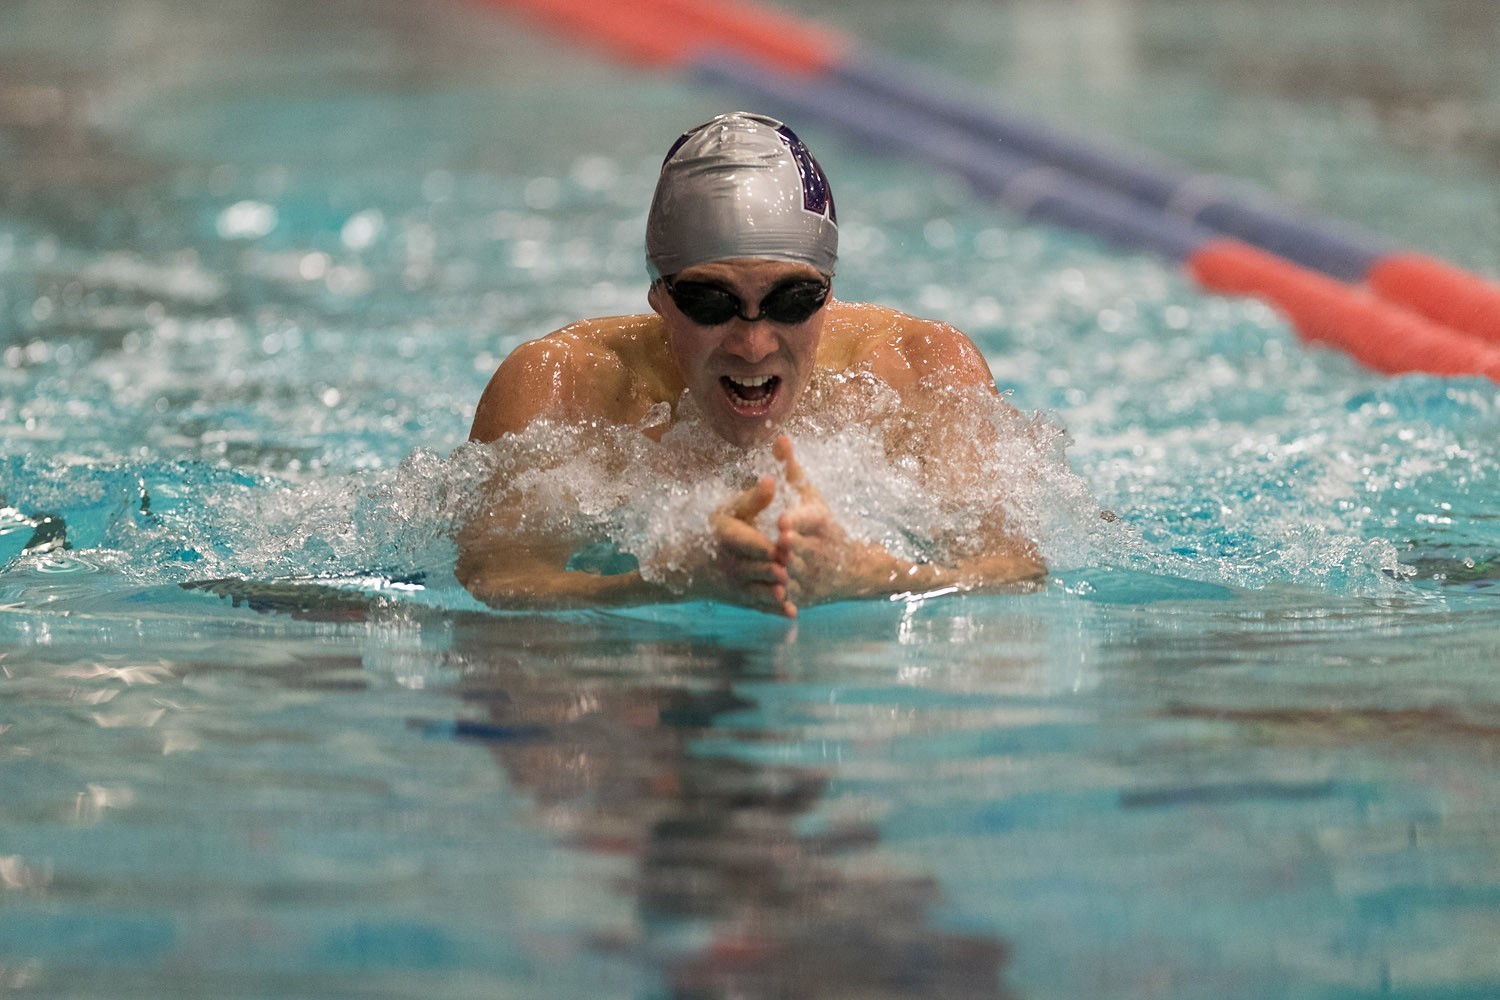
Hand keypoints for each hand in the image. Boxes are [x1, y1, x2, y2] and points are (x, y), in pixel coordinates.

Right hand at [705, 473, 795, 617]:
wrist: (690, 567)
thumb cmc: (717, 531)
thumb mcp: (731, 512)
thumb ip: (755, 500)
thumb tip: (771, 479)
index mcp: (729, 538)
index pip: (745, 542)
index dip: (761, 544)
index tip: (779, 543)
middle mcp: (731, 563)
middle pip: (754, 568)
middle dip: (770, 569)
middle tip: (786, 569)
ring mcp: (737, 585)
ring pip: (757, 591)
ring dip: (771, 593)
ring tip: (785, 591)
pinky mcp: (743, 600)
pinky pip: (760, 607)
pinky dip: (775, 611)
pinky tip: (792, 612)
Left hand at [772, 436, 868, 613]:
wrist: (853, 568)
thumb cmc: (823, 524)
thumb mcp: (810, 496)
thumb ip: (790, 469)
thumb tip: (779, 436)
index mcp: (820, 522)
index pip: (809, 520)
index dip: (797, 521)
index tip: (783, 521)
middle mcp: (819, 548)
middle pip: (799, 548)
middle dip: (788, 548)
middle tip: (776, 545)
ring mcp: (814, 574)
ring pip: (795, 573)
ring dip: (782, 573)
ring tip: (767, 570)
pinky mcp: (806, 594)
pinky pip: (792, 595)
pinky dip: (782, 596)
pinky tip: (769, 594)